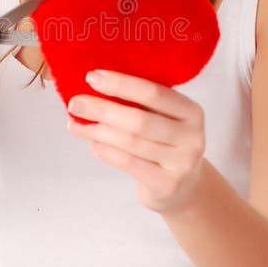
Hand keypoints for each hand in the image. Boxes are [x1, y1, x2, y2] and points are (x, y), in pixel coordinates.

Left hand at [66, 69, 204, 214]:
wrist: (184, 189)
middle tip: (75, 103)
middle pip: (139, 119)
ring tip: (75, 125)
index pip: (154, 93)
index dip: (121, 84)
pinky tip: (92, 143)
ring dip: (97, 131)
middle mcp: (192, 136)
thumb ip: (141, 104)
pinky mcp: (167, 184)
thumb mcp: (164, 120)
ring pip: (130, 142)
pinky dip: (105, 151)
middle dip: (102, 109)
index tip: (92, 77)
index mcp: (192, 112)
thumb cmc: (165, 145)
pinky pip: (128, 163)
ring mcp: (182, 163)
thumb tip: (95, 84)